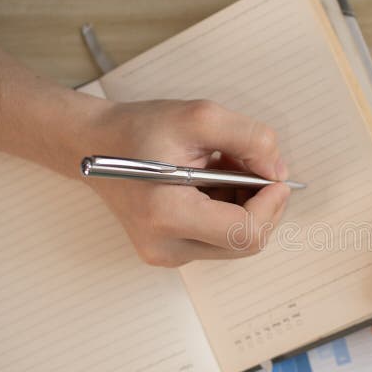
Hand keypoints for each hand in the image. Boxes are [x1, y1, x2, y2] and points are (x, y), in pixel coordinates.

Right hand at [84, 99, 289, 266]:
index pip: (245, 231)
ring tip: (226, 168)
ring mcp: (167, 254)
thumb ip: (251, 140)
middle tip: (251, 166)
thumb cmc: (139, 129)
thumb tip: (279, 172)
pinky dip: (231, 210)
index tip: (276, 177)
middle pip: (247, 242)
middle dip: (261, 203)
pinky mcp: (172, 252)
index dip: (272, 205)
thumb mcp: (200, 117)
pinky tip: (215, 183)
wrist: (92, 145)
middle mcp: (166, 246)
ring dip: (247, 206)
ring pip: (238, 242)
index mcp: (167, 215)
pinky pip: (222, 239)